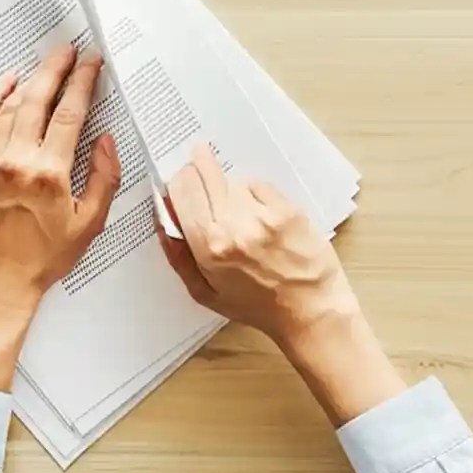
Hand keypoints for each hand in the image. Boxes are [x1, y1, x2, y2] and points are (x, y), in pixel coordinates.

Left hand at [0, 45, 121, 390]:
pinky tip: (7, 83)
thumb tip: (105, 140)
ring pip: (11, 105)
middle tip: (70, 50)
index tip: (93, 63)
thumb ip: (104, 177)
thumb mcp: (90, 222)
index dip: (83, 83)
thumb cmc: (47, 256)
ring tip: (47, 64)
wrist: (1, 278)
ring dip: (30, 79)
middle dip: (56, 68)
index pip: (69, 114)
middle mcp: (18, 160)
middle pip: (38, 99)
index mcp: (49, 173)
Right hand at [158, 143, 356, 344]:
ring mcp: (263, 215)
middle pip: (206, 174)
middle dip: (199, 168)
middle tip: (200, 163)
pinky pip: (261, 185)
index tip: (182, 179)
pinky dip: (257, 195)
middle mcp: (234, 227)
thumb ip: (178, 256)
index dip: (179, 181)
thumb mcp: (206, 293)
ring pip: (234, 181)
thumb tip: (162, 220)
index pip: (183, 191)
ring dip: (231, 190)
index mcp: (209, 248)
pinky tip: (263, 217)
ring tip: (242, 215)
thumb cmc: (258, 306)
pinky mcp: (288, 209)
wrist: (310, 309)